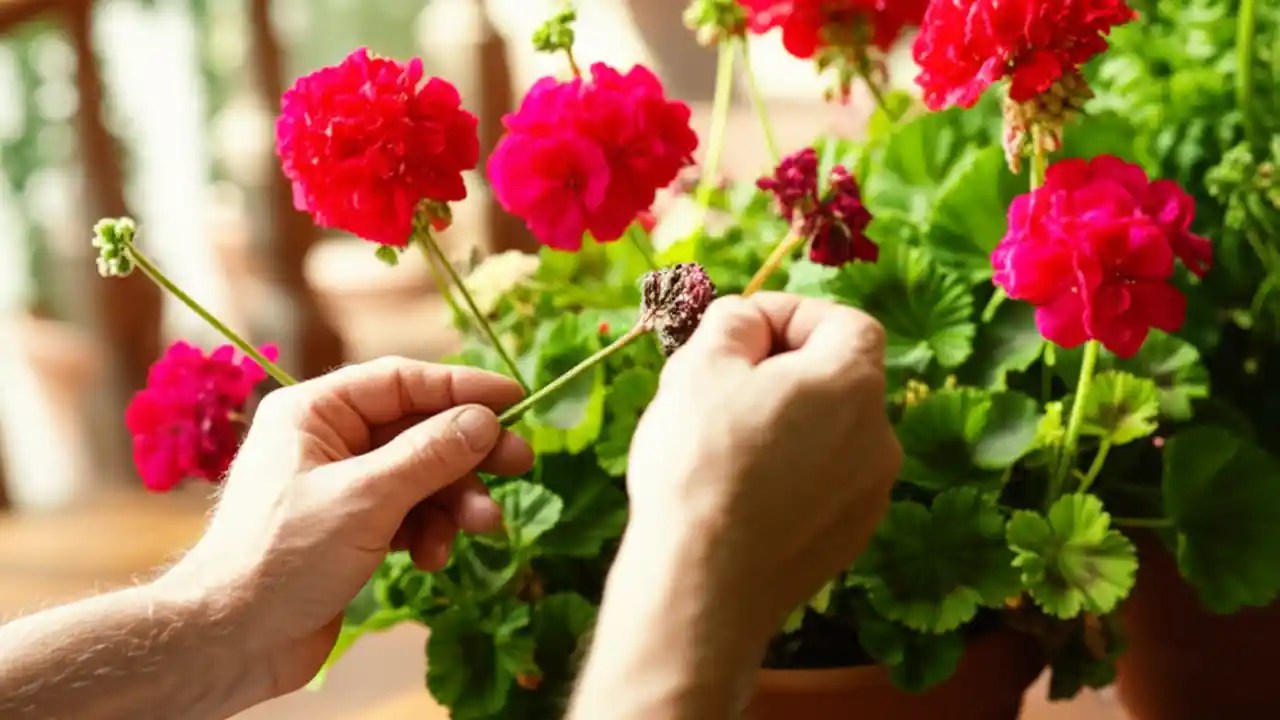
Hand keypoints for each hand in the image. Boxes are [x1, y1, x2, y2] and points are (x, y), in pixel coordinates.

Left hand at [154, 358, 531, 703]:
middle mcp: (328, 440)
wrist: (231, 640)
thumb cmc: (282, 557)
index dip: (461, 387)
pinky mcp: (351, 529)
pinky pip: (407, 515)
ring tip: (483, 526)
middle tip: (522, 463)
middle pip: (419, 430)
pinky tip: (432, 559)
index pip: (402, 381)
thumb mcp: (367, 498)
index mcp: (315, 411)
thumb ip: (430, 455)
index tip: (514, 398)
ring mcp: (341, 486)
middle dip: (468, 452)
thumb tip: (485, 420)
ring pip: (420, 477)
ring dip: (454, 502)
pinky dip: (428, 533)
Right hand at [571, 293, 899, 718]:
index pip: (845, 321)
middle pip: (837, 379)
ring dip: (784, 423)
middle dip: (781, 370)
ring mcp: (870, 495)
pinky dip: (789, 473)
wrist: (703, 582)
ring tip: (720, 441)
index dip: (791, 314)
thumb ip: (733, 322)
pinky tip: (736, 491)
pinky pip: (822, 483)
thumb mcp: (701, 364)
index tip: (740, 331)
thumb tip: (748, 323)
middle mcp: (880, 438)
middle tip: (719, 384)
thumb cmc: (701, 461)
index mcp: (854, 384)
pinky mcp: (848, 539)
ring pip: (828, 434)